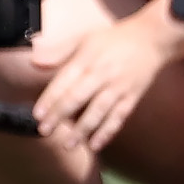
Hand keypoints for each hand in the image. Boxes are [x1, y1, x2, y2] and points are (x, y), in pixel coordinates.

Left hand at [30, 5, 178, 159]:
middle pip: (77, 98)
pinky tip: (95, 144)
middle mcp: (101, 75)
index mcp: (86, 60)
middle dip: (59, 116)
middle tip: (44, 131)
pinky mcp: (132, 98)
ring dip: (82, 130)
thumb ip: (58, 52)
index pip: (63, 82)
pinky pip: (118, 117)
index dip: (49, 99)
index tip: (37, 114)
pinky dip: (107, 132)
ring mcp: (118, 88)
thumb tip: (34, 63)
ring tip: (68, 145)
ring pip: (98, 112)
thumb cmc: (111, 39)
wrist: (150, 40)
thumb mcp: (83, 39)